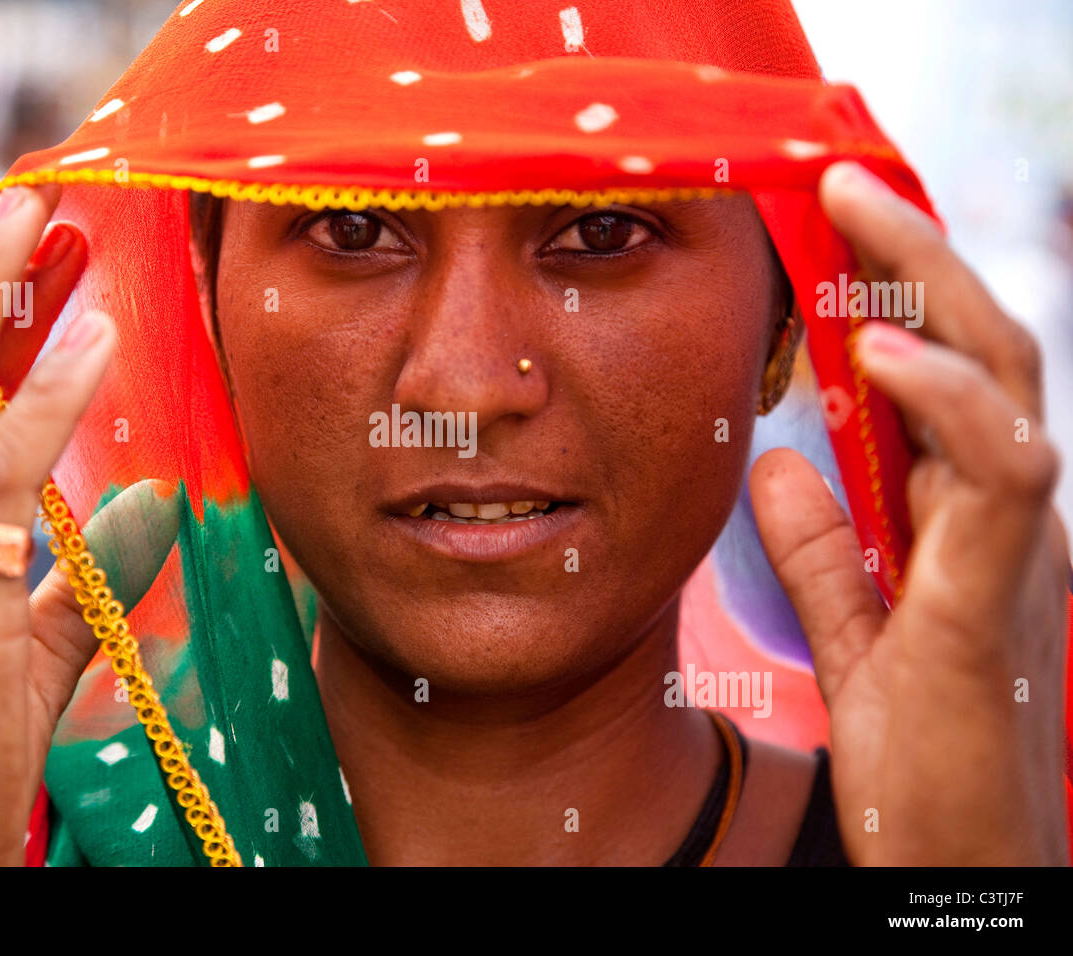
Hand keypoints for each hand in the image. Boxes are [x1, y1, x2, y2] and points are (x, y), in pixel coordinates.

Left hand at [750, 161, 1069, 864]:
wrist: (961, 862)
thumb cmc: (919, 751)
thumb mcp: (855, 629)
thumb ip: (823, 546)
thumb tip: (779, 459)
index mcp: (968, 514)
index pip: (948, 371)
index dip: (905, 289)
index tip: (835, 225)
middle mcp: (1007, 515)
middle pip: (982, 346)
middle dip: (919, 254)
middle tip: (843, 183)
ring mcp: (1015, 549)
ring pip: (1006, 381)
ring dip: (936, 293)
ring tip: (863, 224)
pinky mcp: (995, 597)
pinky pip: (999, 471)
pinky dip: (947, 403)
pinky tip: (885, 355)